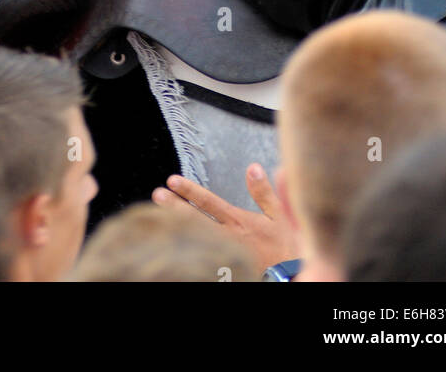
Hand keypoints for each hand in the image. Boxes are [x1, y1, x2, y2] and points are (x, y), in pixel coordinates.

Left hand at [151, 164, 300, 271]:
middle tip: (157, 194)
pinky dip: (185, 247)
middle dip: (174, 206)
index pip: (208, 202)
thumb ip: (264, 192)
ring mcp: (222, 254)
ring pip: (194, 237)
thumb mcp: (280, 216)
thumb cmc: (285, 248)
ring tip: (156, 213)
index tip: (172, 180)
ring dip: (174, 224)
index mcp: (238, 221)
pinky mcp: (222, 268)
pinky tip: (171, 241)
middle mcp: (226, 237)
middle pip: (194, 219)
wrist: (288, 278)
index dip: (189, 190)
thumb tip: (253, 167)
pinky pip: (200, 256)